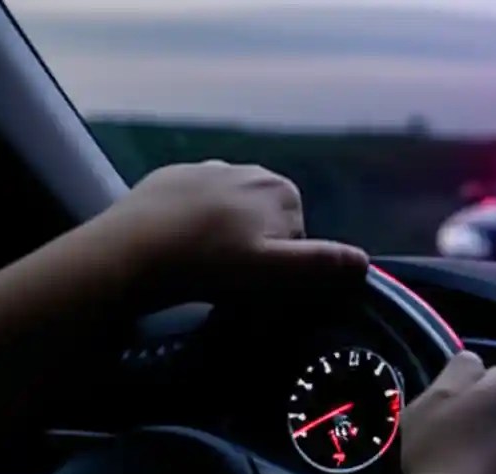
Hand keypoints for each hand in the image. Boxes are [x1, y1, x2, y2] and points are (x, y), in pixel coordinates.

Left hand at [97, 161, 367, 302]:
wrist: (130, 250)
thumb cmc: (209, 264)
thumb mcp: (274, 272)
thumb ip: (323, 264)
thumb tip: (365, 262)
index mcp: (282, 189)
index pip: (299, 237)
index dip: (283, 266)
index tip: (257, 282)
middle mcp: (250, 168)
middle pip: (267, 223)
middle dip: (255, 249)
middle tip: (227, 278)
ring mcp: (208, 168)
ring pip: (233, 216)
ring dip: (224, 238)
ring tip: (199, 266)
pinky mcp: (171, 176)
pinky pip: (197, 206)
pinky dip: (193, 225)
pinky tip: (177, 248)